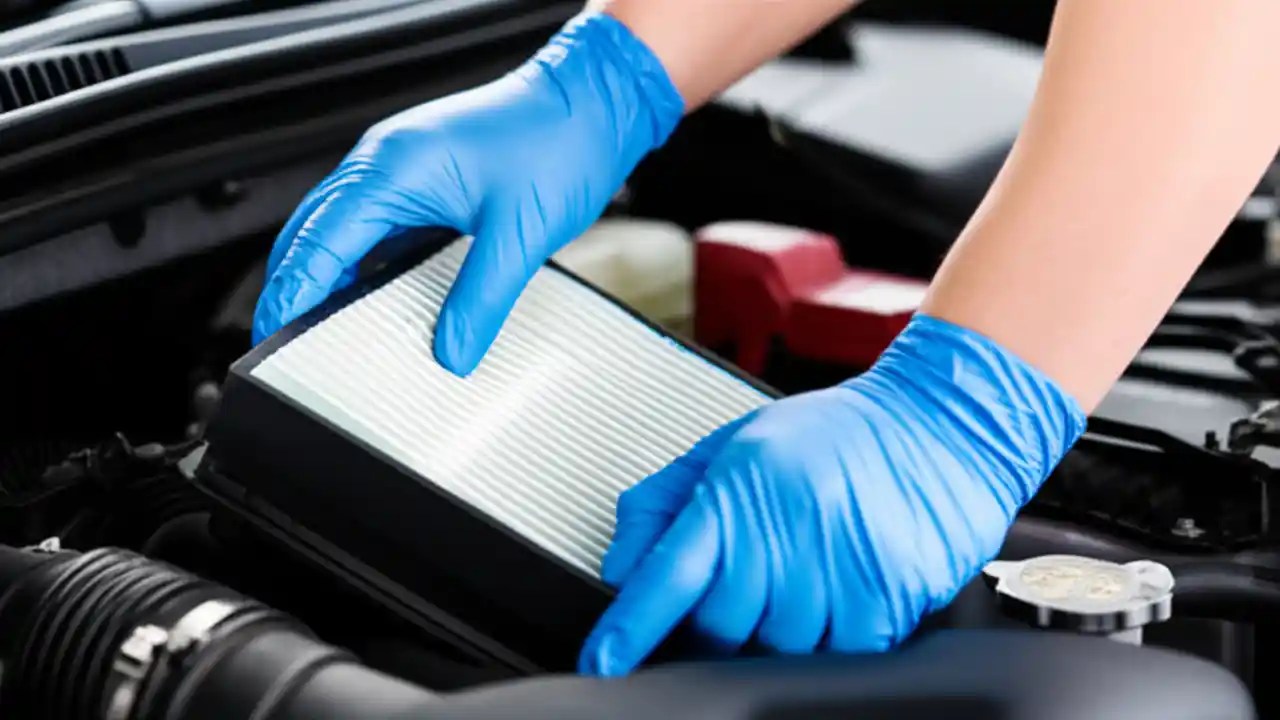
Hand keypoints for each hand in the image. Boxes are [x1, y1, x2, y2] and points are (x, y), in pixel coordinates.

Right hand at [252, 12, 683, 374]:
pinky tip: (382, 298)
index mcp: (392, 169)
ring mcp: (404, 168)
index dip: (292, 293)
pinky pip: (380, 226)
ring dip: (331, 275)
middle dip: (296, 286)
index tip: (273, 335)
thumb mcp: (519, 234)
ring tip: (329, 328)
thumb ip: (480, 299)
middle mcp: (386, 163)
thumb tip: (452, 351)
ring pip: (344, 229)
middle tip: (289, 341)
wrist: (597, 100)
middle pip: (314, 232)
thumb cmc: (559, 141)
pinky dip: (369, 263)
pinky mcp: (427, 179)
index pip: (318, 241)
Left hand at [579, 314, 1086, 674]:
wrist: (941, 423)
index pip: (666, 574)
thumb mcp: (735, 443)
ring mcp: (833, 570)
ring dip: (777, 628)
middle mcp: (782, 533)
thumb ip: (668, 499)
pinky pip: (836, 654)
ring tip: (805, 573)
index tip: (602, 659)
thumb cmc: (835, 433)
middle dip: (719, 619)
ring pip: (775, 648)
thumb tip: (622, 562)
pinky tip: (840, 591)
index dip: (629, 626)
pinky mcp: (882, 600)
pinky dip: (830, 638)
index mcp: (736, 492)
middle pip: (718, 627)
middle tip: (751, 579)